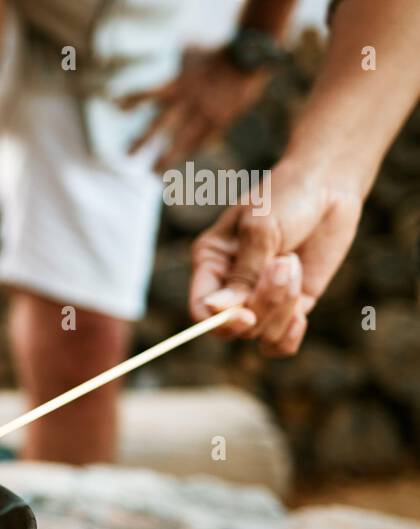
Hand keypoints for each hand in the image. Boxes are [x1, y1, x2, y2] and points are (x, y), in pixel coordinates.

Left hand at [123, 46, 269, 171]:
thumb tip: (179, 40)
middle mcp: (187, 100)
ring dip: (167, 157)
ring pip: (181, 140)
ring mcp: (204, 112)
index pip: (149, 93)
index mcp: (178, 83)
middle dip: (142, 140)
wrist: (250, 57)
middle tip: (126, 156)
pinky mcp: (221, 120)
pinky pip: (204, 141)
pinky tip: (183, 161)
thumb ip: (180, 54)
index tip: (115, 105)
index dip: (133, 99)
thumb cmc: (217, 53)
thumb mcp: (193, 51)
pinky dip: (192, 151)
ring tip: (154, 172)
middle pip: (160, 124)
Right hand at [188, 160, 361, 355]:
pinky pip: (280, 343)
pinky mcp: (292, 304)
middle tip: (285, 263)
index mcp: (210, 264)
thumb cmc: (285, 196)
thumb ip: (243, 272)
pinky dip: (290, 336)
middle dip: (261, 306)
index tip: (247, 313)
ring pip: (260, 335)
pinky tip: (301, 315)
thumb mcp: (260, 227)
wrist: (328, 185)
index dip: (219, 321)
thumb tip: (217, 309)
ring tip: (294, 263)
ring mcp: (261, 298)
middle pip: (232, 328)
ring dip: (282, 307)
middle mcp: (231, 287)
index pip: (200, 311)